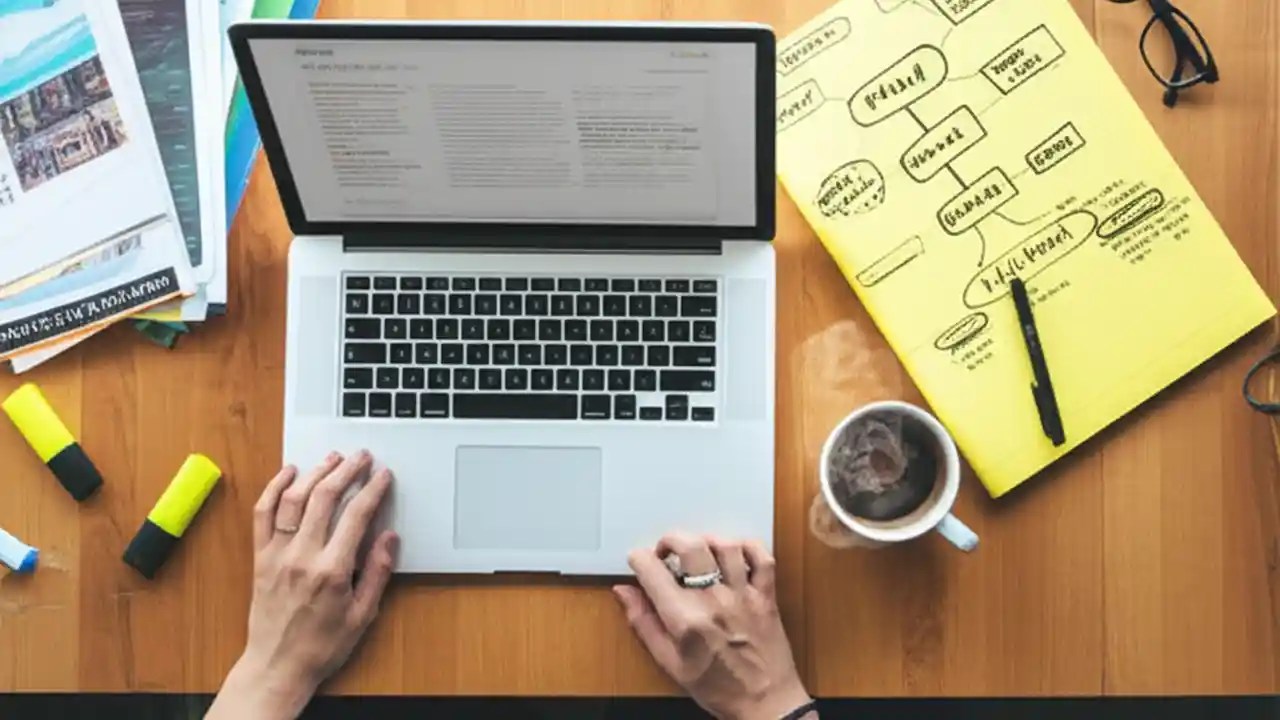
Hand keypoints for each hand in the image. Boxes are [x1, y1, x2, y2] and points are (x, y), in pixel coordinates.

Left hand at [207, 451, 398, 719]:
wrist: (278, 666)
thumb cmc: (322, 645)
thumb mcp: (363, 614)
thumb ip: (377, 572)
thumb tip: (389, 537)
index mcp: (332, 571)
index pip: (356, 516)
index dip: (373, 490)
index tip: (383, 476)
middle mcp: (302, 556)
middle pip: (324, 498)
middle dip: (346, 471)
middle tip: (361, 457)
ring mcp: (277, 554)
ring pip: (294, 499)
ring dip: (315, 473)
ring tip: (332, 459)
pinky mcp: (260, 557)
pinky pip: (262, 514)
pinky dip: (274, 489)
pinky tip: (288, 473)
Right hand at [613, 533, 813, 719]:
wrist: (765, 704)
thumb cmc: (718, 688)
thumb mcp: (670, 663)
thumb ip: (644, 624)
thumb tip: (624, 592)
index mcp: (685, 620)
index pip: (652, 571)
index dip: (639, 559)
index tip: (639, 562)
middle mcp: (713, 601)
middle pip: (690, 546)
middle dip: (671, 540)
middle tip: (666, 551)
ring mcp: (743, 596)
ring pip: (726, 546)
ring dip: (708, 541)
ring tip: (699, 553)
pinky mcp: (766, 596)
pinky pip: (762, 558)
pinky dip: (749, 547)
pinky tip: (734, 555)